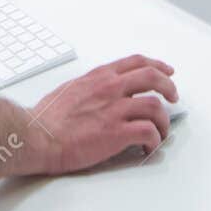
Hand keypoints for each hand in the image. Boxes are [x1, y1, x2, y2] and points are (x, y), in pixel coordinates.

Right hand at [24, 55, 177, 173]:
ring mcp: (115, 110)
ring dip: (163, 121)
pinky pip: (148, 132)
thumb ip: (90, 88)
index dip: (156, 65)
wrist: (37, 136)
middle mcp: (110, 88)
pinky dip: (154, 141)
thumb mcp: (70, 90)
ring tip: (160, 133)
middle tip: (173, 97)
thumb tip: (98, 94)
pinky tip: (148, 147)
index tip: (166, 71)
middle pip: (152, 77)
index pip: (135, 62)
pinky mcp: (117, 132)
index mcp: (99, 77)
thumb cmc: (46, 118)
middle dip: (169, 87)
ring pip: (155, 106)